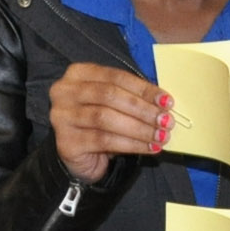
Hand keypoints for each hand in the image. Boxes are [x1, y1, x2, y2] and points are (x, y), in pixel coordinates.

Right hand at [48, 62, 168, 184]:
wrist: (79, 156)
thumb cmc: (99, 124)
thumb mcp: (114, 104)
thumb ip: (131, 97)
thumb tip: (163, 102)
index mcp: (78, 74)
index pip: (115, 76)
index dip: (143, 88)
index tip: (167, 101)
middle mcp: (64, 91)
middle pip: (109, 95)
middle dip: (142, 109)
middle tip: (167, 121)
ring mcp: (62, 117)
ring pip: (106, 119)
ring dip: (139, 128)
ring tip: (161, 136)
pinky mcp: (66, 142)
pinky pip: (103, 140)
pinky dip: (131, 144)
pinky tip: (148, 147)